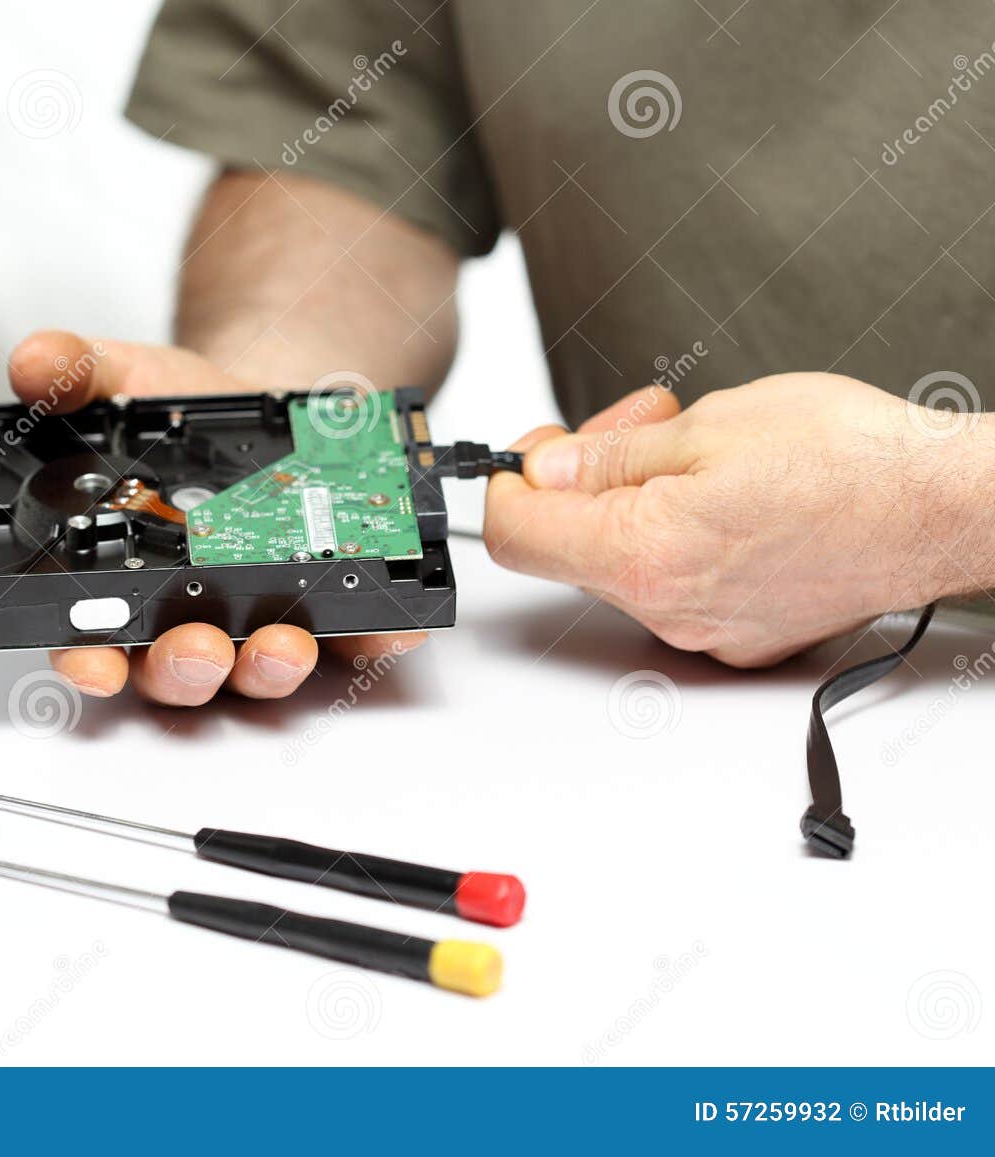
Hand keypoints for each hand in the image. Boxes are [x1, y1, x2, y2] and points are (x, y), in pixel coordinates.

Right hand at [7, 330, 424, 703]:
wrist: (267, 400)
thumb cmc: (186, 411)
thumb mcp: (126, 379)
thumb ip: (74, 372)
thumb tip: (32, 360)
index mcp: (119, 581)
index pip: (89, 642)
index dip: (87, 663)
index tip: (96, 664)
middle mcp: (183, 615)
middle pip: (174, 673)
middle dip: (185, 670)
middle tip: (198, 647)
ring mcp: (256, 619)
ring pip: (255, 673)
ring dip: (267, 669)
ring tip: (281, 642)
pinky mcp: (329, 607)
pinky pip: (351, 638)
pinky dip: (370, 635)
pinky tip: (386, 619)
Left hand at [483, 373, 991, 666]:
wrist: (946, 507)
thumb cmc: (850, 460)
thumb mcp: (707, 424)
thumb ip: (606, 457)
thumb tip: (544, 468)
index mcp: (642, 554)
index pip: (514, 535)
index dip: (508, 482)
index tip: (531, 451)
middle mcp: (667, 609)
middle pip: (571, 546)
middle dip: (584, 476)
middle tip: (638, 424)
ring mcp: (706, 631)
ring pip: (625, 562)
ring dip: (635, 502)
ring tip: (697, 451)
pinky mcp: (744, 635)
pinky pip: (677, 584)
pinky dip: (679, 537)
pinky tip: (726, 497)